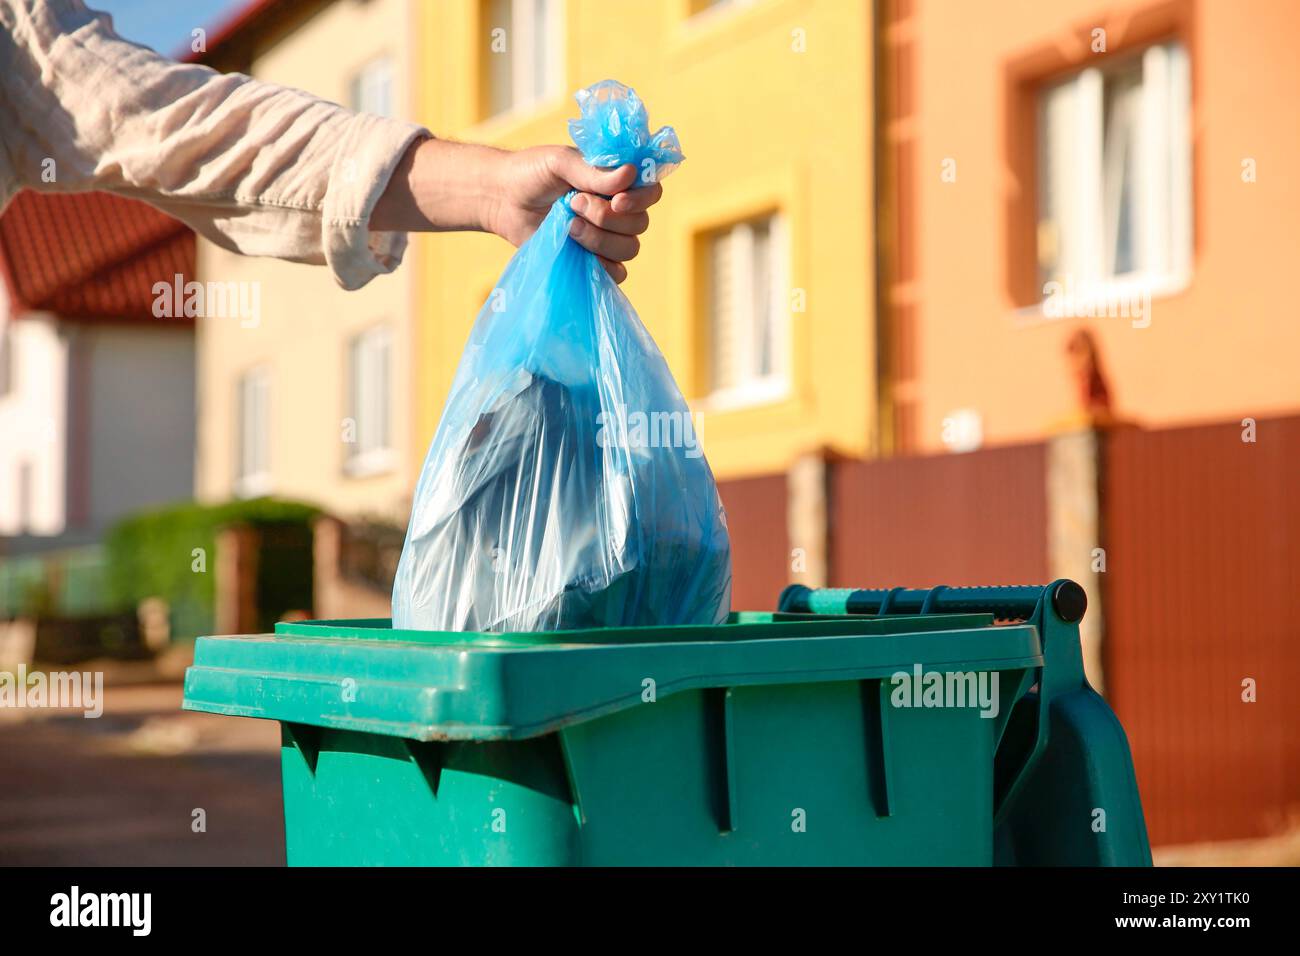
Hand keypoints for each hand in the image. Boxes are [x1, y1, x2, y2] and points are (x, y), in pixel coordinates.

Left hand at [483, 145, 663, 283]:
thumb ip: (593, 171)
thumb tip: (630, 174)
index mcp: (618, 182)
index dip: (641, 198)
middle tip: (575, 204)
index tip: (618, 199)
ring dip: (600, 239)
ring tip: (568, 225)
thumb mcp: (560, 162)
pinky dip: (602, 264)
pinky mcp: (594, 261)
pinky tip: (576, 249)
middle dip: (607, 217)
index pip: (651, 192)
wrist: (503, 200)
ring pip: (629, 248)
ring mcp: (608, 237)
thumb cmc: (532, 173)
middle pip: (640, 224)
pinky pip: (617, 272)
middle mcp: (619, 210)